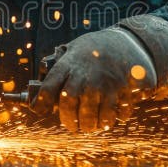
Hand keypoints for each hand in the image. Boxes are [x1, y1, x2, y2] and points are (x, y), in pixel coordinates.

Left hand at [36, 28, 156, 131]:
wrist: (130, 40)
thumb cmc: (96, 49)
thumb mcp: (74, 50)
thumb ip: (59, 69)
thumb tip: (38, 92)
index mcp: (70, 63)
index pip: (49, 87)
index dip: (41, 102)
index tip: (40, 110)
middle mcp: (87, 74)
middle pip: (69, 104)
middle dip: (69, 121)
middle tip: (73, 126)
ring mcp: (107, 83)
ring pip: (95, 115)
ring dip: (92, 125)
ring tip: (91, 125)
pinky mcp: (126, 89)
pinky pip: (119, 113)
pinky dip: (116, 118)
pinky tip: (112, 115)